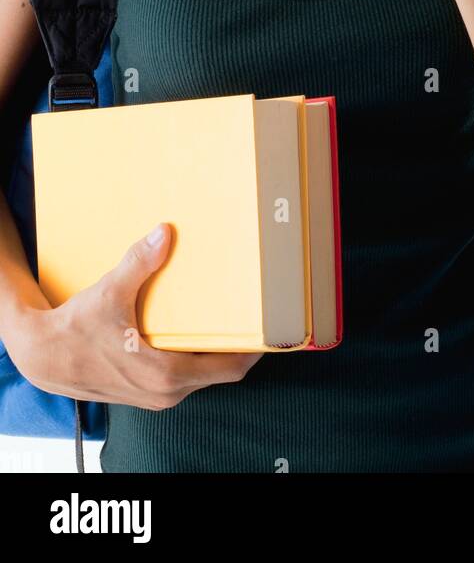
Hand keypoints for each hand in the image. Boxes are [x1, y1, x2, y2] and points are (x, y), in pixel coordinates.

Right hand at [5, 224, 262, 409]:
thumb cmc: (76, 331)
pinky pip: (185, 377)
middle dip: (240, 346)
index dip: (255, 349)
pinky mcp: (146, 392)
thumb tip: (164, 233)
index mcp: (166, 374)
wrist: (45, 358)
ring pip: (203, 376)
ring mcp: (156, 396)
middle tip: (255, 315)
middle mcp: (166, 392)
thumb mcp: (109, 294)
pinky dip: (196, 357)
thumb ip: (140, 263)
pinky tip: (195, 333)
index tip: (272, 327)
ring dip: (216, 352)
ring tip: (230, 321)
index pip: (229, 368)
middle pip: (222, 372)